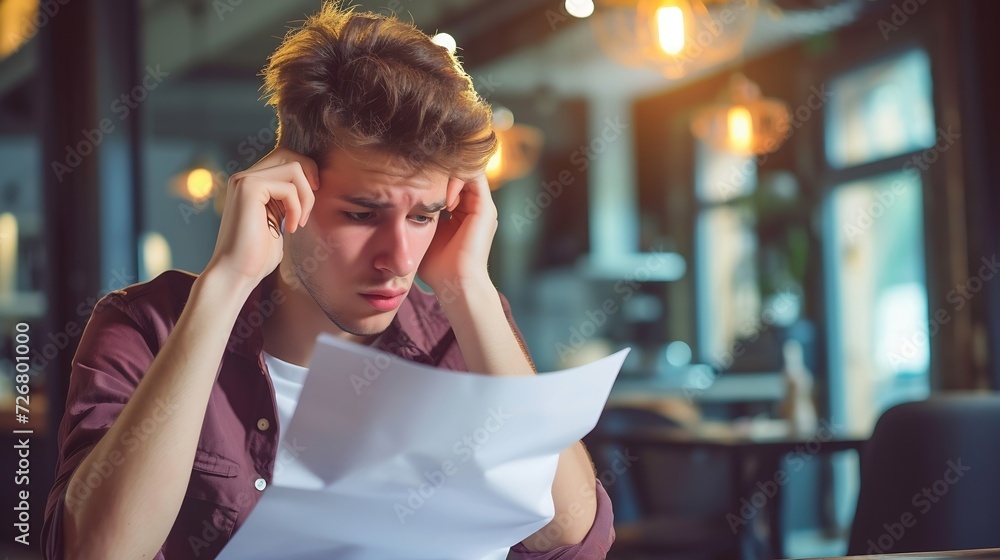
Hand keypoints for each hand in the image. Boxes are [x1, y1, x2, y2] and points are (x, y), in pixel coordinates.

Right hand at [204, 147, 318, 289]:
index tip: (309, 203)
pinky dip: (297, 208)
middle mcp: (245, 177)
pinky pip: (289, 187)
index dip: (306, 174)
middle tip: (309, 208)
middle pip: (289, 155)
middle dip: (310, 177)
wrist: (236, 274)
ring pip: (294, 167)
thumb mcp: (277, 223)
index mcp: (251, 184)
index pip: (284, 159)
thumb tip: (312, 186)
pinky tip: (291, 228)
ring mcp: (245, 180)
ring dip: (306, 197)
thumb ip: (286, 202)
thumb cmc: (257, 256)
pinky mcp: (249, 188)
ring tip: (300, 222)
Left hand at [418, 172, 496, 291]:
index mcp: (461, 214)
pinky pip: (473, 177)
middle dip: (438, 172)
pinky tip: (443, 199)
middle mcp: (474, 208)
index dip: (431, 177)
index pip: (448, 182)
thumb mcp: (423, 234)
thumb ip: (417, 217)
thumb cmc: (437, 267)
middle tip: (419, 180)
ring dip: (447, 174)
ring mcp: (482, 207)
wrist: (455, 284)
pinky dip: (456, 181)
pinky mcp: (485, 209)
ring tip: (431, 190)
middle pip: (457, 173)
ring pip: (466, 170)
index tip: (413, 185)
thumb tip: (398, 204)